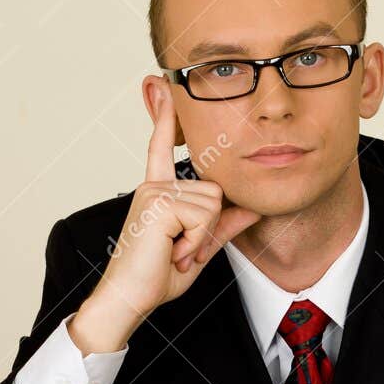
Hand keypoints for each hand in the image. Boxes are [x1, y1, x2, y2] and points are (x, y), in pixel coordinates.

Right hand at [70, 85, 260, 353]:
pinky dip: (195, 242)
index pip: (161, 146)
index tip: (159, 83)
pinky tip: (173, 252)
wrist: (128, 299)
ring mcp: (154, 191)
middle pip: (215, 190)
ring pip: (212, 203)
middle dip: (207, 228)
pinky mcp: (158, 202)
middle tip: (180, 251)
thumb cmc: (156, 275)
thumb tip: (254, 207)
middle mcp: (153, 184)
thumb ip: (223, 225)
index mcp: (158, 190)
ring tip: (175, 252)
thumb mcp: (199, 247)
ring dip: (201, 238)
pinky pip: (203, 216)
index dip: (163, 116)